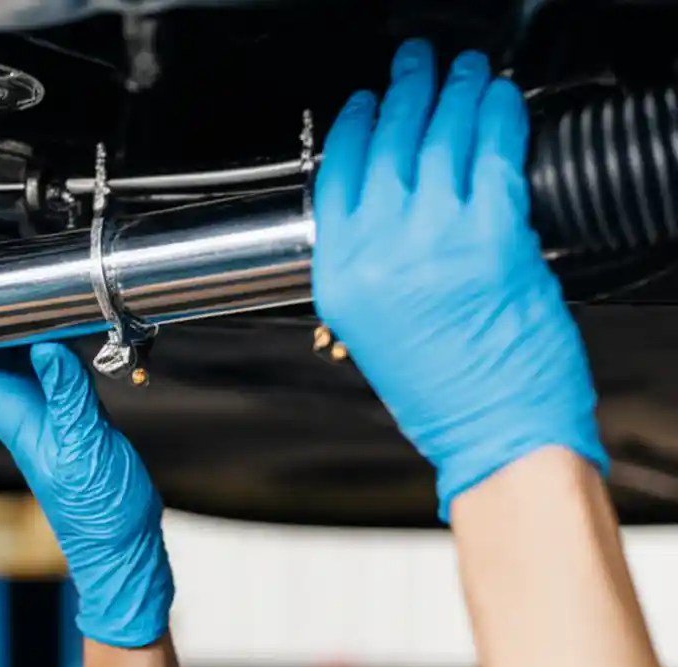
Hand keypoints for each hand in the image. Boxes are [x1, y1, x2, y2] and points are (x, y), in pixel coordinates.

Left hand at [0, 209, 173, 647]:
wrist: (118, 535)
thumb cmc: (93, 506)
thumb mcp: (82, 445)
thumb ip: (67, 396)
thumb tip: (48, 350)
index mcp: (1, 404)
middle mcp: (7, 394)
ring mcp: (31, 392)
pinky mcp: (59, 393)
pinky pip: (29, 344)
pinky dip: (20, 312)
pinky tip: (23, 291)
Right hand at [312, 39, 606, 520]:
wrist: (496, 432)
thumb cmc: (443, 393)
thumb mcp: (373, 329)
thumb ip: (371, 262)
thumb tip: (390, 202)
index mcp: (342, 276)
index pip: (338, 176)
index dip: (355, 126)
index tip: (366, 103)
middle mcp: (379, 252)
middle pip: (387, 144)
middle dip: (405, 89)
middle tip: (416, 64)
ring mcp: (436, 239)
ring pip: (440, 138)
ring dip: (454, 91)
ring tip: (463, 71)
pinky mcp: (494, 235)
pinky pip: (494, 154)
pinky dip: (498, 118)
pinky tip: (498, 101)